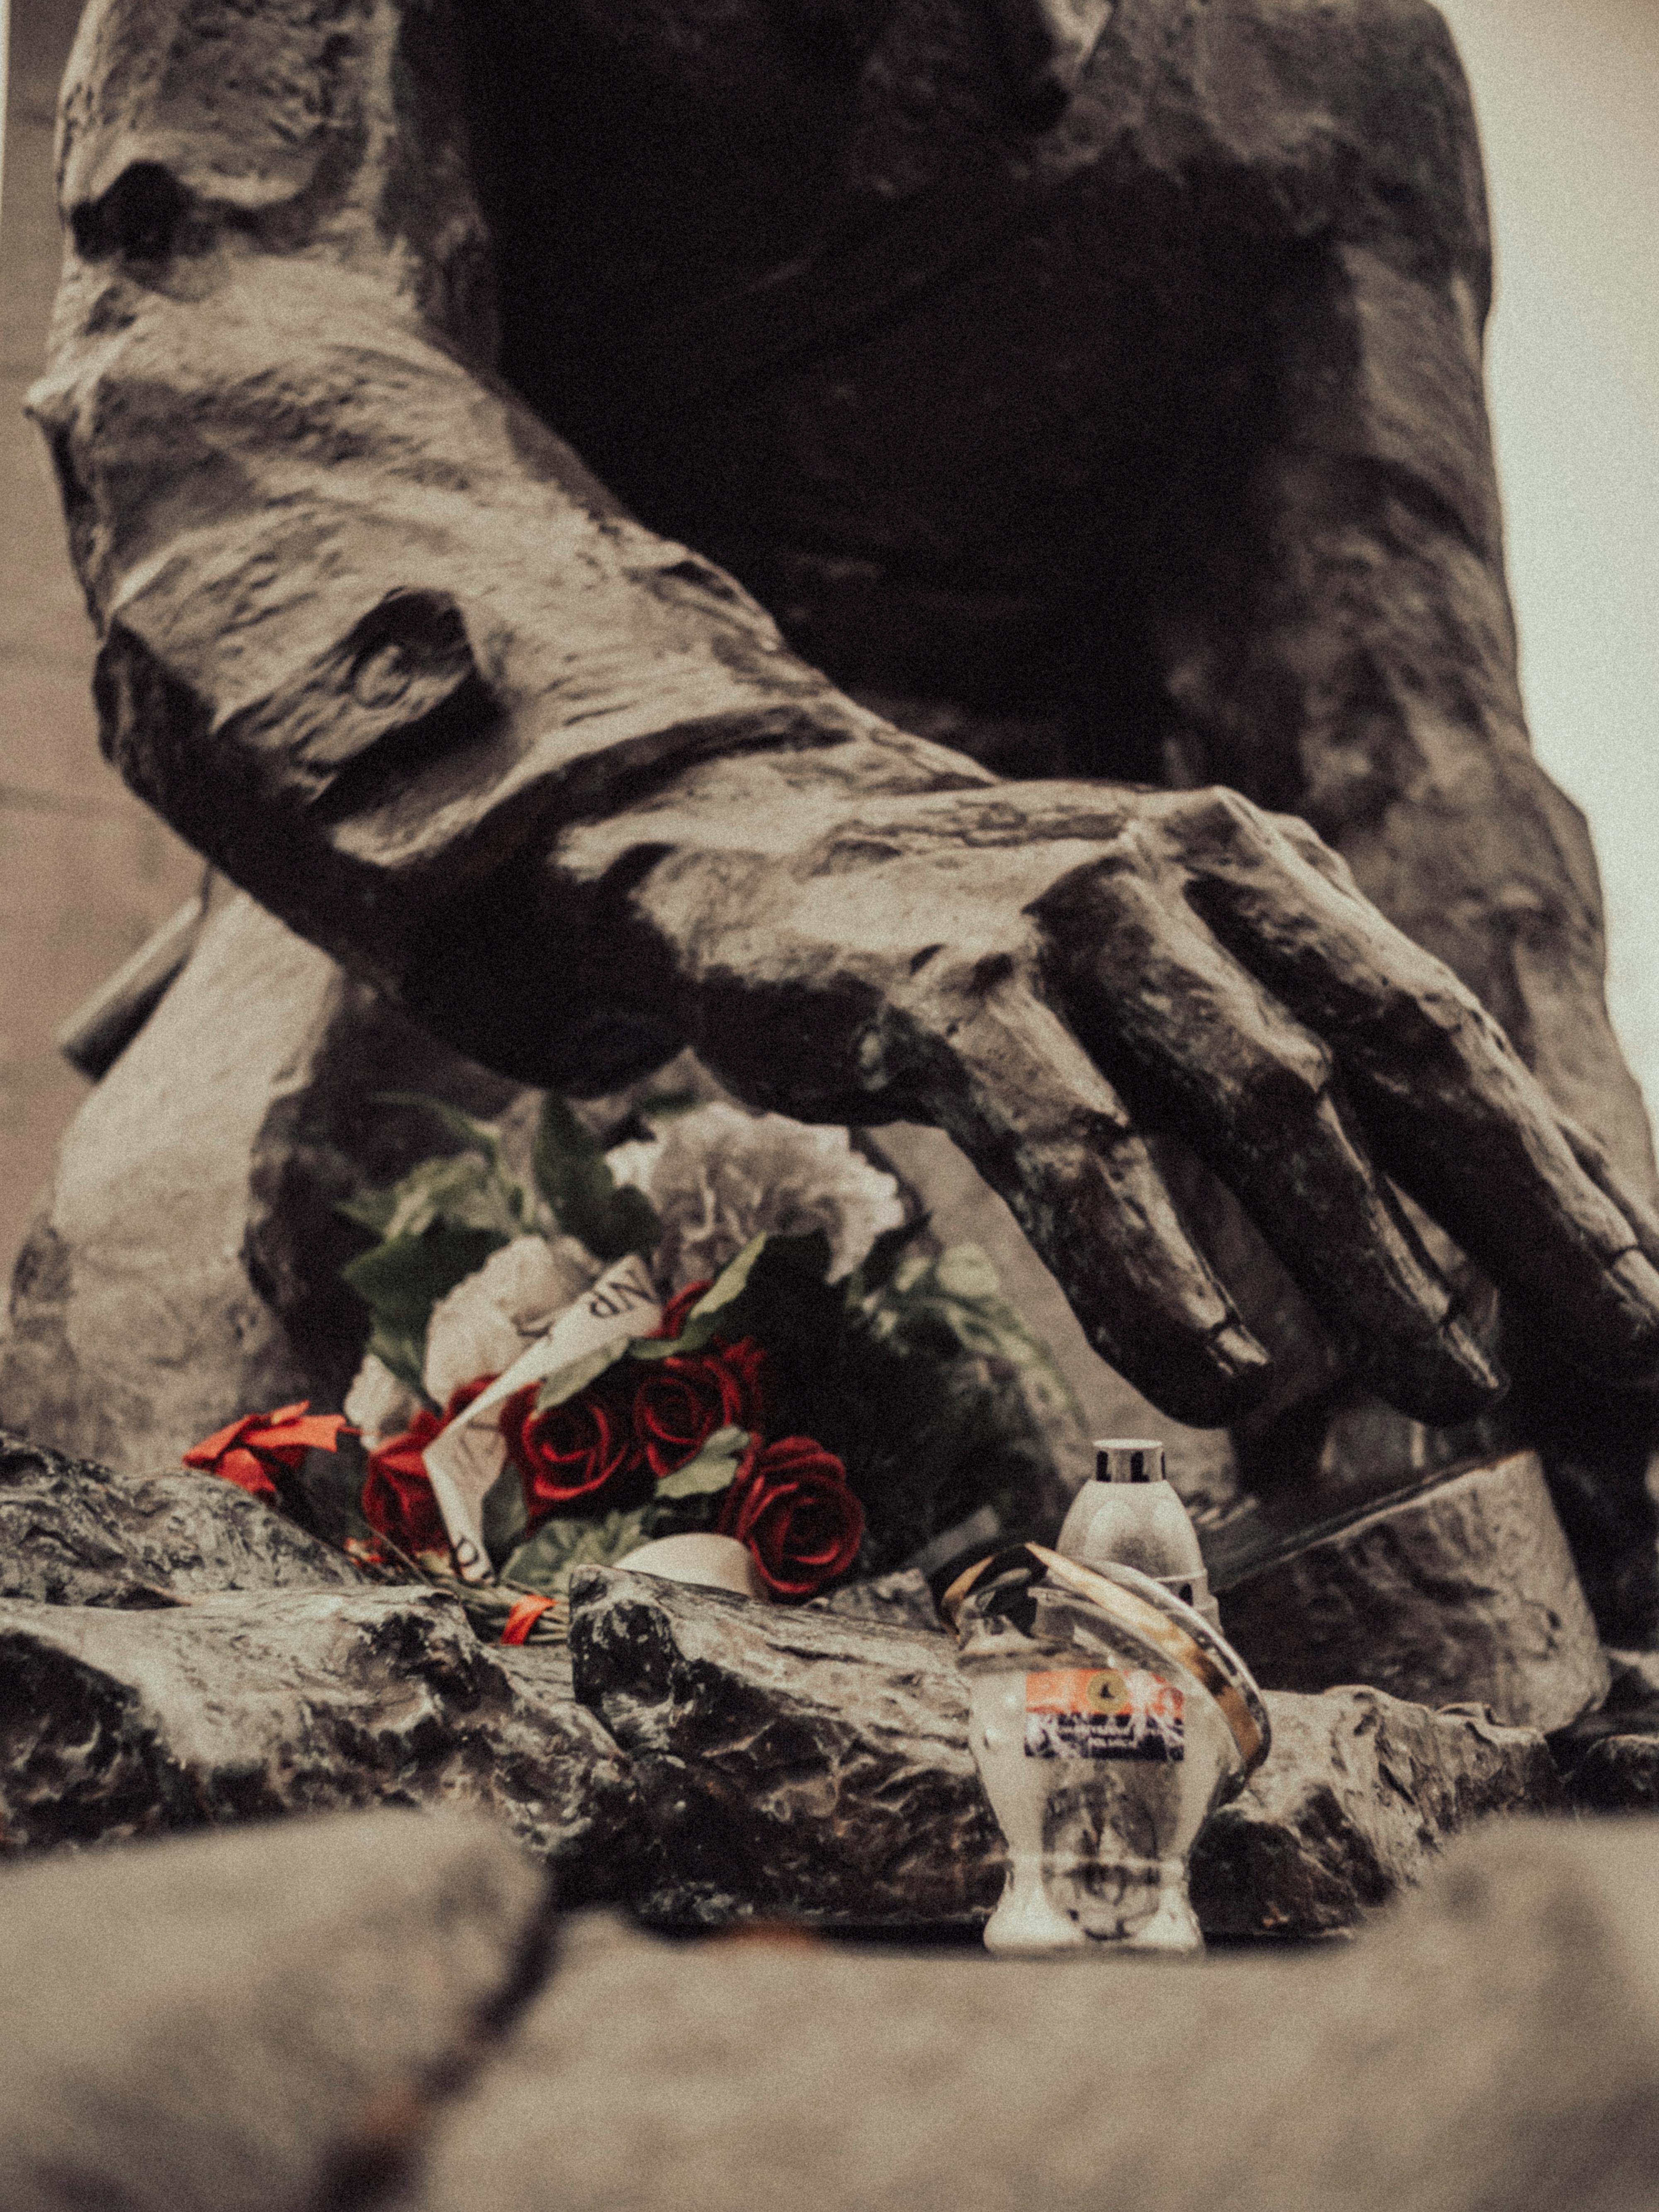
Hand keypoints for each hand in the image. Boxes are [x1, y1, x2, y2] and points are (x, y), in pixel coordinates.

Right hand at [594, 765, 1658, 1429]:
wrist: (771, 844)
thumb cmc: (990, 945)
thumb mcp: (1159, 965)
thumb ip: (1270, 1059)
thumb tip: (1411, 1245)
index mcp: (1260, 869)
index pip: (1441, 1024)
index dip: (1550, 1170)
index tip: (1638, 1300)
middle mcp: (1191, 875)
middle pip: (1392, 1055)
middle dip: (1517, 1219)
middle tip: (1610, 1356)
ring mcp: (1073, 923)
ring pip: (1260, 1103)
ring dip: (1365, 1260)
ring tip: (1445, 1388)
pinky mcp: (954, 992)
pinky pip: (1085, 1152)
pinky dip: (1160, 1272)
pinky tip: (1217, 1373)